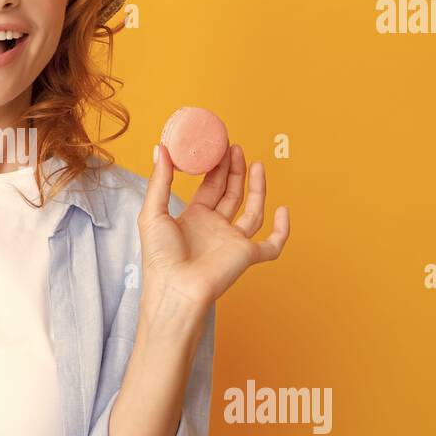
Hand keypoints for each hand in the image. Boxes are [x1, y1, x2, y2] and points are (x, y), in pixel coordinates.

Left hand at [138, 141, 289, 315]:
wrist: (175, 289)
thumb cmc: (159, 258)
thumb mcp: (152, 213)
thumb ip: (159, 180)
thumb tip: (161, 148)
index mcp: (193, 218)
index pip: (209, 187)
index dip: (215, 167)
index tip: (218, 146)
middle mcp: (215, 228)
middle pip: (230, 194)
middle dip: (234, 171)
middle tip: (234, 147)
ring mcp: (232, 242)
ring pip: (252, 212)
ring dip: (256, 188)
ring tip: (255, 163)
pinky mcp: (247, 256)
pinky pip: (272, 244)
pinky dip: (282, 230)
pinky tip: (283, 209)